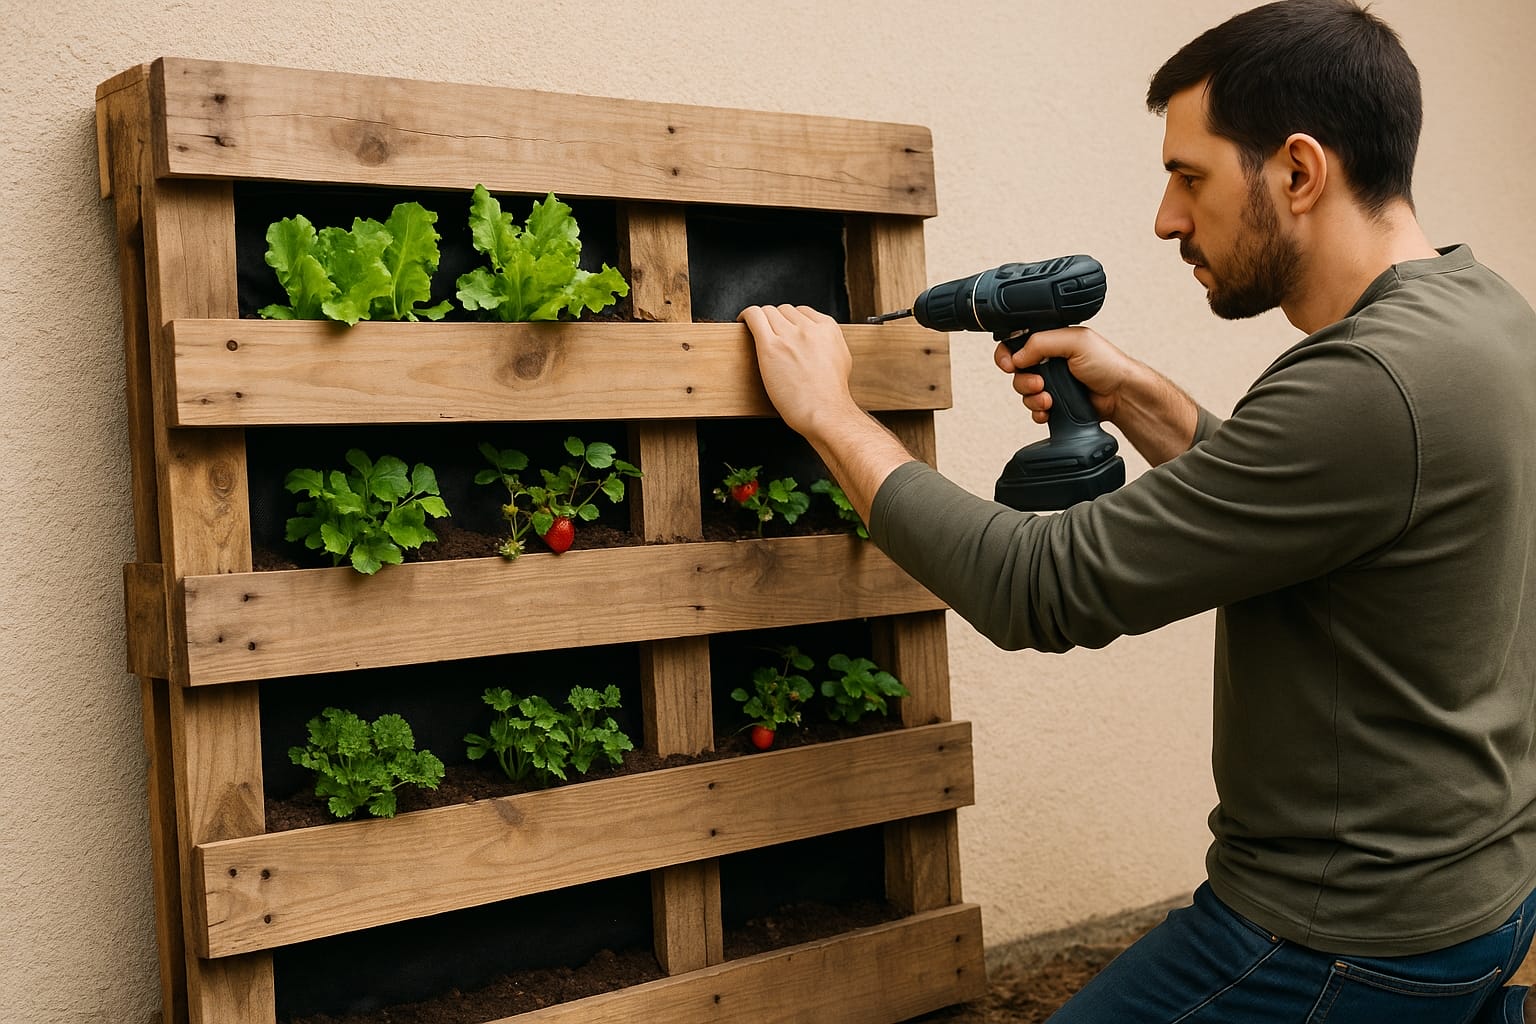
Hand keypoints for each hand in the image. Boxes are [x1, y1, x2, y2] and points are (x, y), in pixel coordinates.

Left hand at [738, 303, 913, 520]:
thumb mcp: (841, 360)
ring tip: (756, 331)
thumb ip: (828, 344)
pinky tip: (742, 321)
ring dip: (762, 320)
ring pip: (768, 312)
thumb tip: (816, 341)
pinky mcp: (771, 347)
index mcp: (828, 329)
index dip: (791, 320)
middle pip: (784, 310)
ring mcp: (789, 336)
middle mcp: (809, 328)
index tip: (784, 329)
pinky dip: (746, 316)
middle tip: (769, 334)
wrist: (826, 413)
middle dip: (776, 321)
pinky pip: (754, 317)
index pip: (803, 311)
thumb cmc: (831, 397)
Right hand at [997, 326, 1199, 467]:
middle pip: (1016, 371)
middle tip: (1039, 384)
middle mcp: (1048, 361)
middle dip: (1023, 380)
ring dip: (1032, 398)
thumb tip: (1016, 356)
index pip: (1017, 343)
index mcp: (1051, 341)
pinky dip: (1038, 412)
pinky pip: (1034, 410)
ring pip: (1023, 392)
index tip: (1009, 364)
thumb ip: (1041, 342)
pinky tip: (1049, 411)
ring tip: (1049, 400)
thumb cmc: (1107, 364)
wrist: (1120, 395)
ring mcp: (1051, 383)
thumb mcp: (1074, 342)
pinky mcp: (1055, 403)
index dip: (1007, 354)